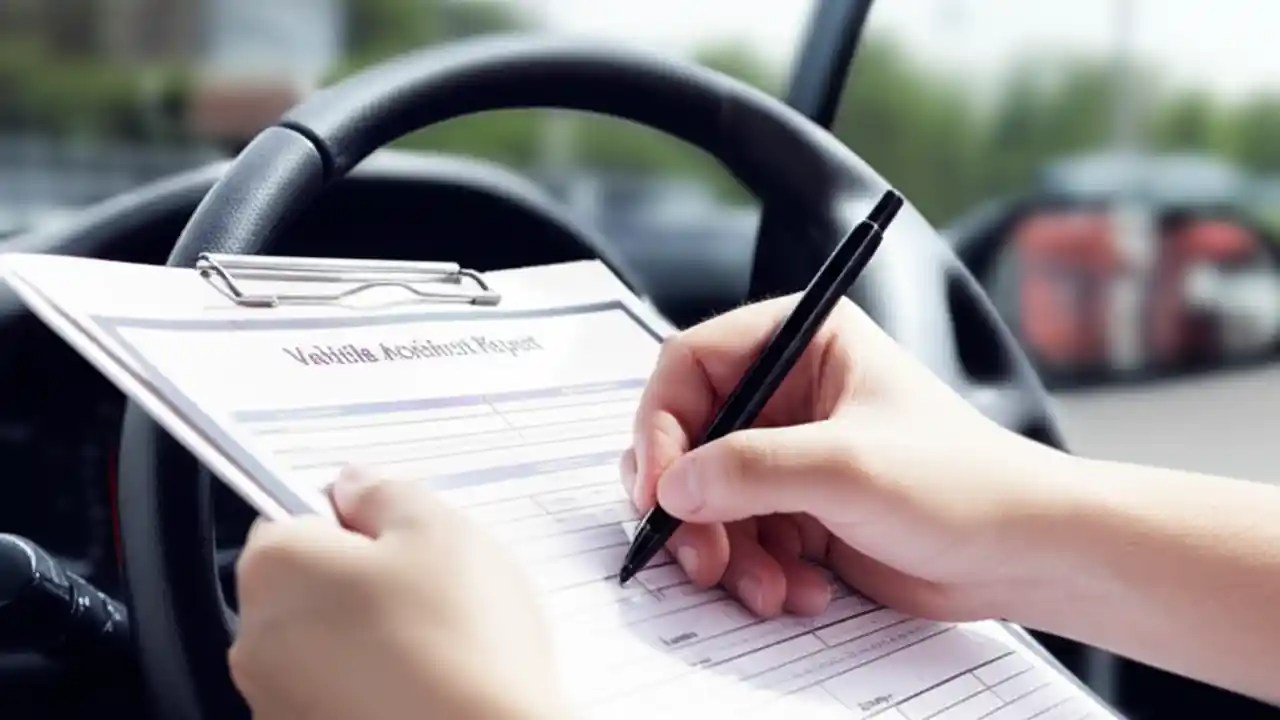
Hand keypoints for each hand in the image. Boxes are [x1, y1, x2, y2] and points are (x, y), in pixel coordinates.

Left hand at [230, 467, 565, 719]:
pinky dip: (374, 685)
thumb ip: (388, 492)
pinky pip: (336, 693)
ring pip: (323, 642)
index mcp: (279, 567)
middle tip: (429, 587)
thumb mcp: (441, 530)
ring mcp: (277, 701)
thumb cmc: (463, 649)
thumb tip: (361, 486)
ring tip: (437, 643)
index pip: (295, 512)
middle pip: (307, 581)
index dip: (353, 517)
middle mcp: (259, 639)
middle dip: (361, 578)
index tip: (394, 532)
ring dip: (368, 635)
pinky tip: (428, 682)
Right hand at [621, 295, 1074, 621]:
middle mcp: (789, 391)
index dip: (661, 426)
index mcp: (804, 342)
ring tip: (766, 585)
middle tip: (698, 554)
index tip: (657, 489)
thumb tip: (673, 485)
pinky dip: (754, 568)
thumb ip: (751, 469)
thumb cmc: (965, 485)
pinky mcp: (799, 506)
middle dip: (690, 504)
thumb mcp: (848, 467)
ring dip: (726, 549)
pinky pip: (740, 534)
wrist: (1024, 554)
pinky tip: (798, 588)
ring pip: (709, 496)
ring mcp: (791, 452)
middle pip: (689, 436)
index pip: (692, 365)